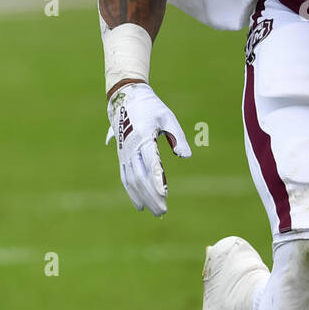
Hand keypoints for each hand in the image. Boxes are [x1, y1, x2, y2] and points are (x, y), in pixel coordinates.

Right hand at [106, 82, 190, 215]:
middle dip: (151, 196)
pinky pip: (126, 177)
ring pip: (132, 180)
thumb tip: (186, 156)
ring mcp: (124, 153)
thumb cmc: (151, 107)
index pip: (150, 162)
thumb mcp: (167, 117)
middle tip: (163, 211)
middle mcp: (131, 148)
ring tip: (155, 212)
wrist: (125, 98)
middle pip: (140, 177)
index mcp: (143, 137)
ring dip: (143, 198)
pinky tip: (140, 205)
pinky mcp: (122, 156)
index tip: (164, 194)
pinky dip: (132, 192)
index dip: (157, 179)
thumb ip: (177, 137)